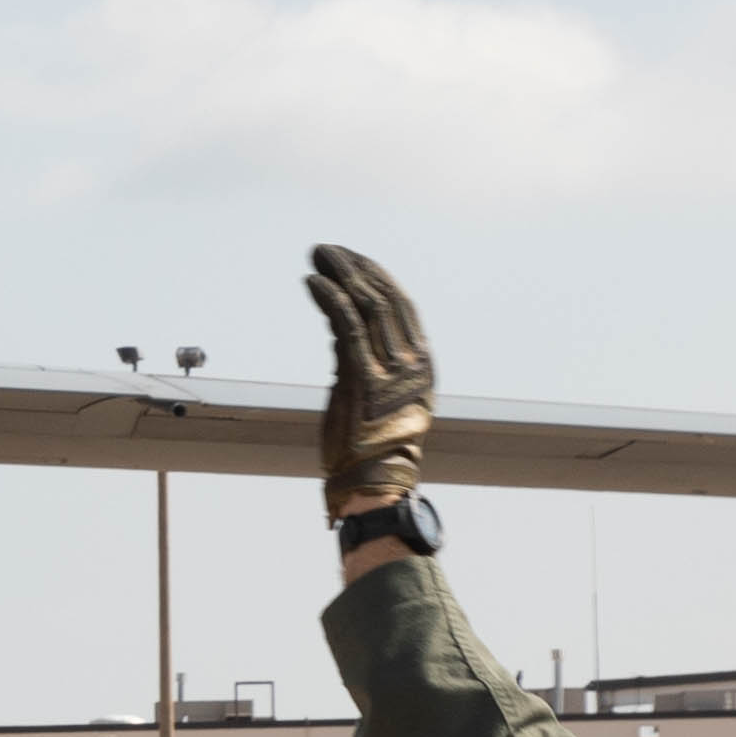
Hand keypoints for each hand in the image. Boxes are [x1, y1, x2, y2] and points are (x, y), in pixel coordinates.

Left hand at [305, 246, 437, 517]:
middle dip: (355, 268)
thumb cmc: (368, 447)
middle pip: (385, 298)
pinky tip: (313, 282)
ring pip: (368, 305)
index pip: (402, 306)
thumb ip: (363, 356)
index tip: (351, 259)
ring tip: (318, 255)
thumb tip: (339, 316)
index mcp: (422, 364)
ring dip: (341, 274)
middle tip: (327, 249)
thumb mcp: (373, 393)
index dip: (376, 277)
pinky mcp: (365, 380)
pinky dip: (330, 299)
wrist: (373, 486)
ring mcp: (392, 370)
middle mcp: (413, 363)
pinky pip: (348, 327)